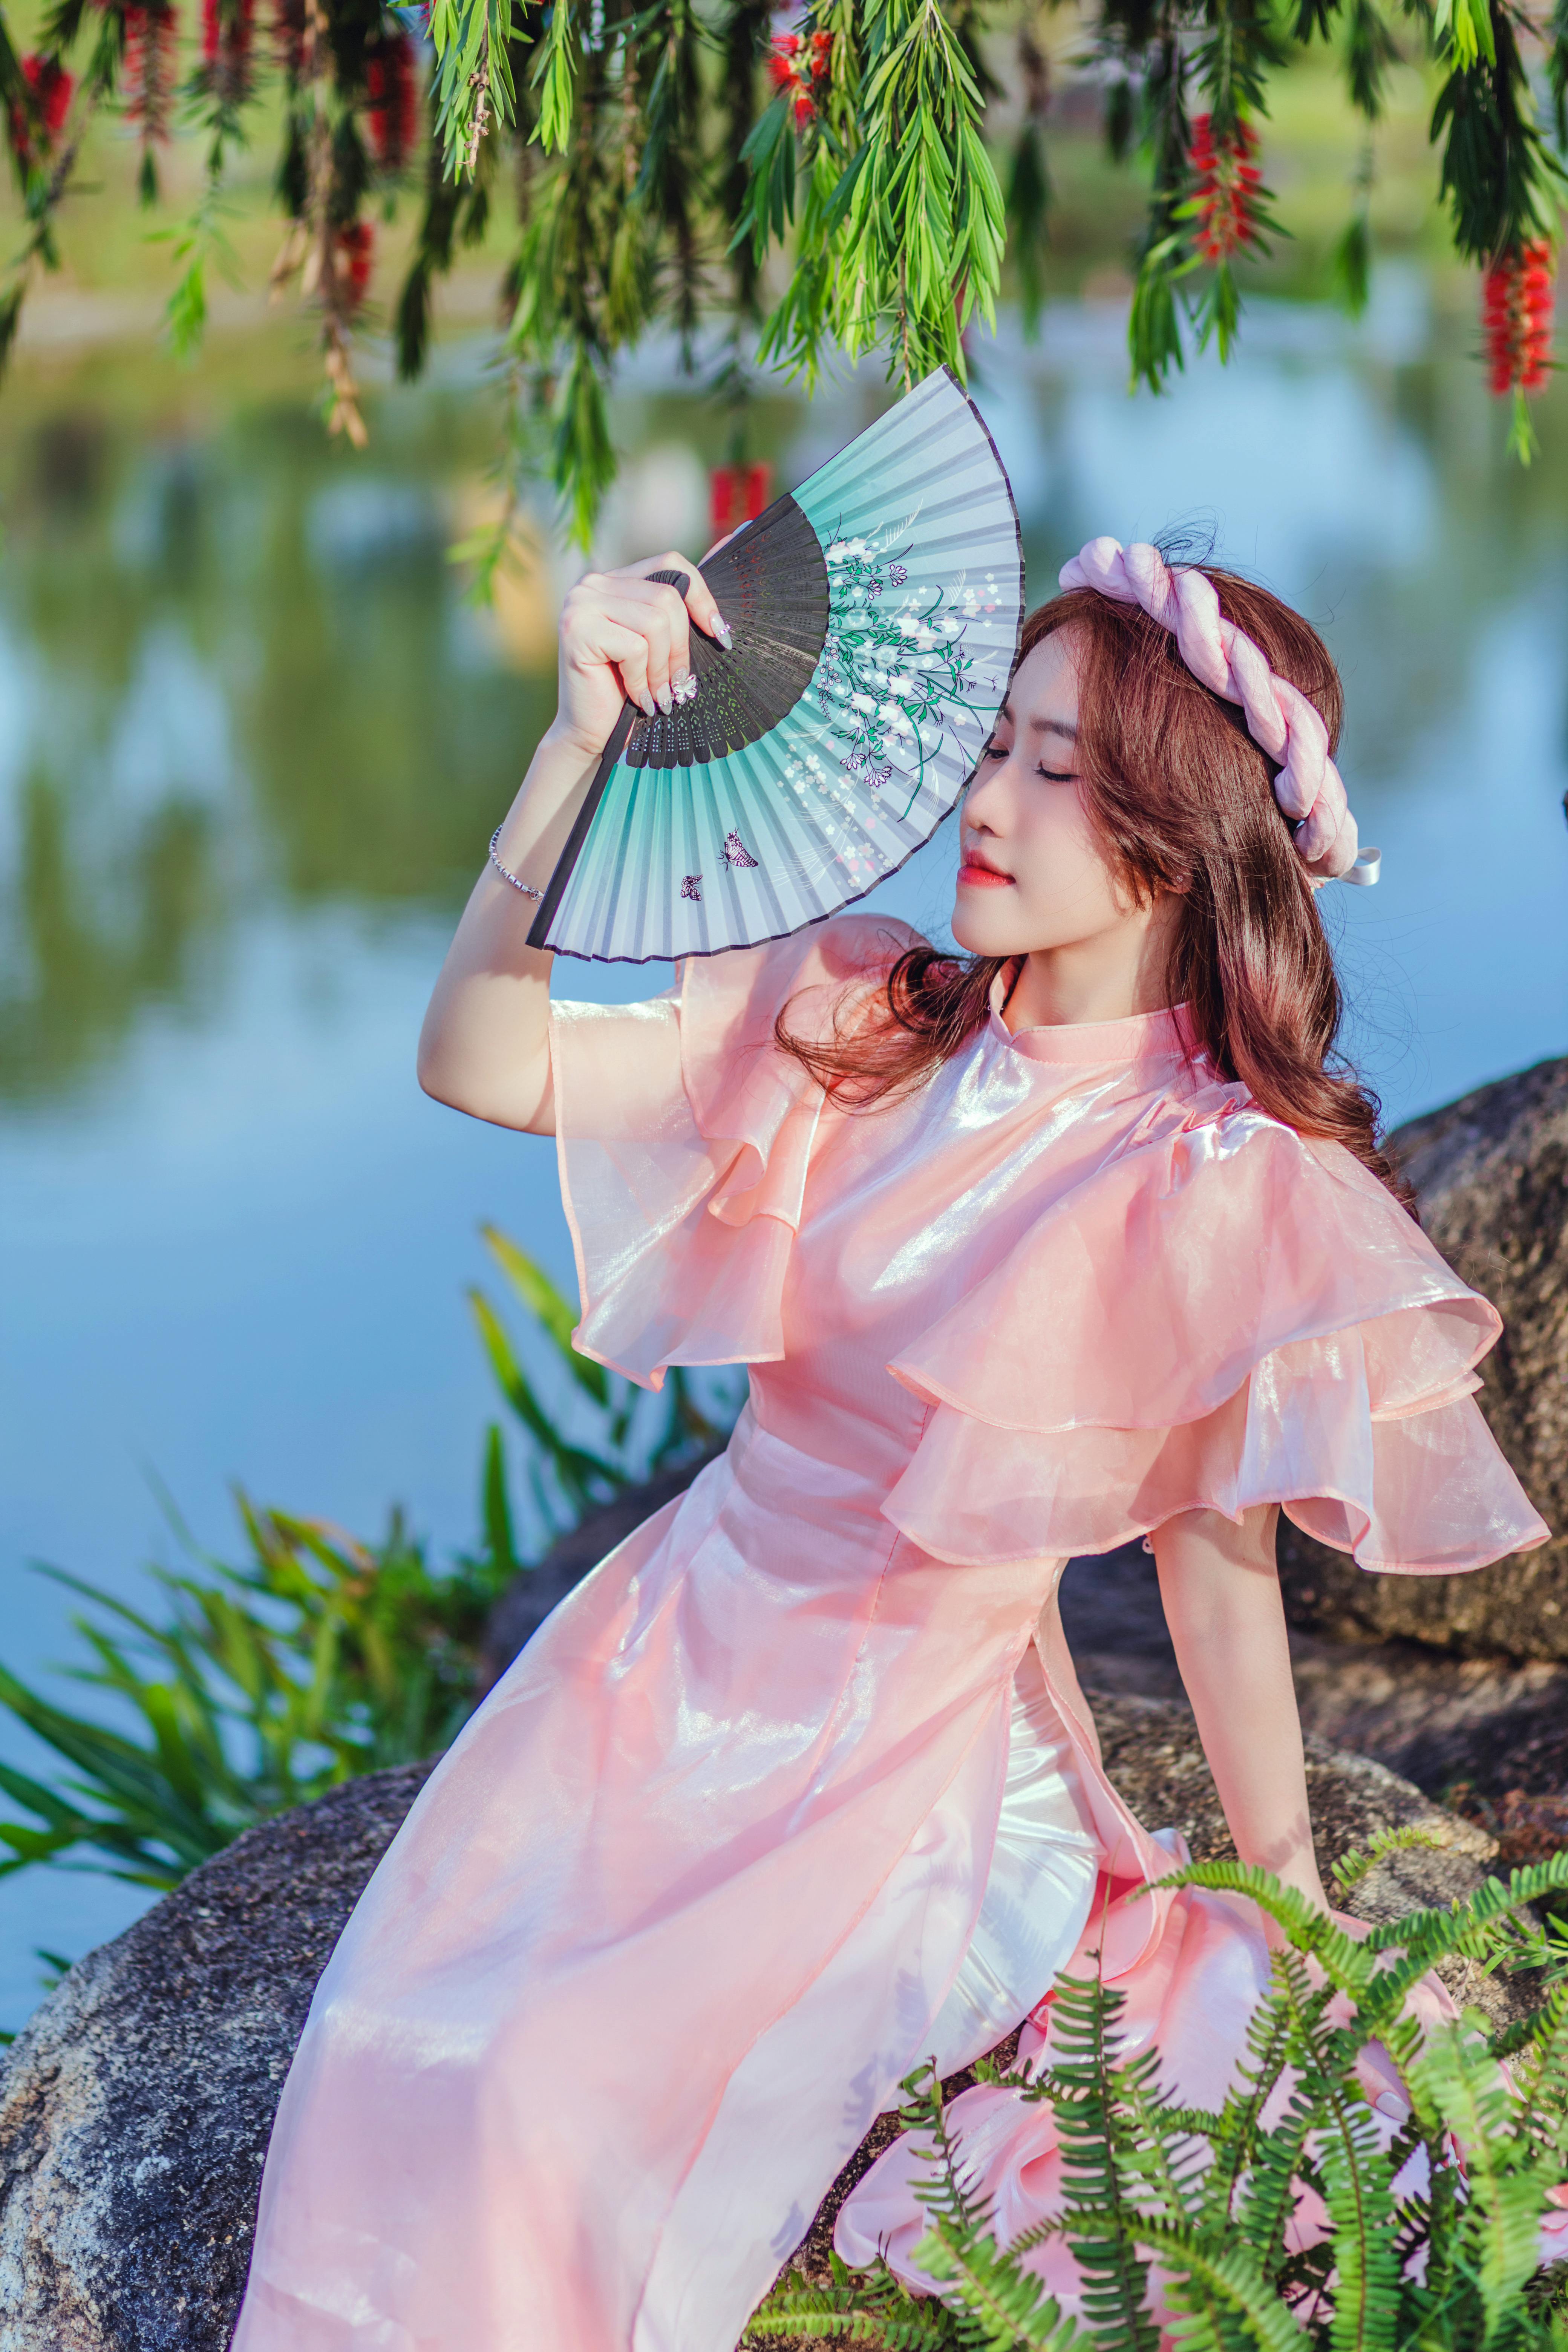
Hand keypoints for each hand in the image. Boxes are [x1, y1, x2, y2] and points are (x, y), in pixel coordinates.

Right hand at [551, 552, 730, 758]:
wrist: (588, 732)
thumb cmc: (630, 690)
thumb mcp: (662, 644)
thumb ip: (684, 602)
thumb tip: (731, 541)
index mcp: (615, 579)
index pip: (671, 563)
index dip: (702, 597)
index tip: (719, 637)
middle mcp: (593, 583)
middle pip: (667, 597)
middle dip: (682, 647)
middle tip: (679, 685)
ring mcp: (581, 603)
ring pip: (655, 622)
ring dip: (662, 668)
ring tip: (659, 695)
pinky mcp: (576, 628)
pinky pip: (634, 647)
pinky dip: (642, 679)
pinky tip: (638, 698)